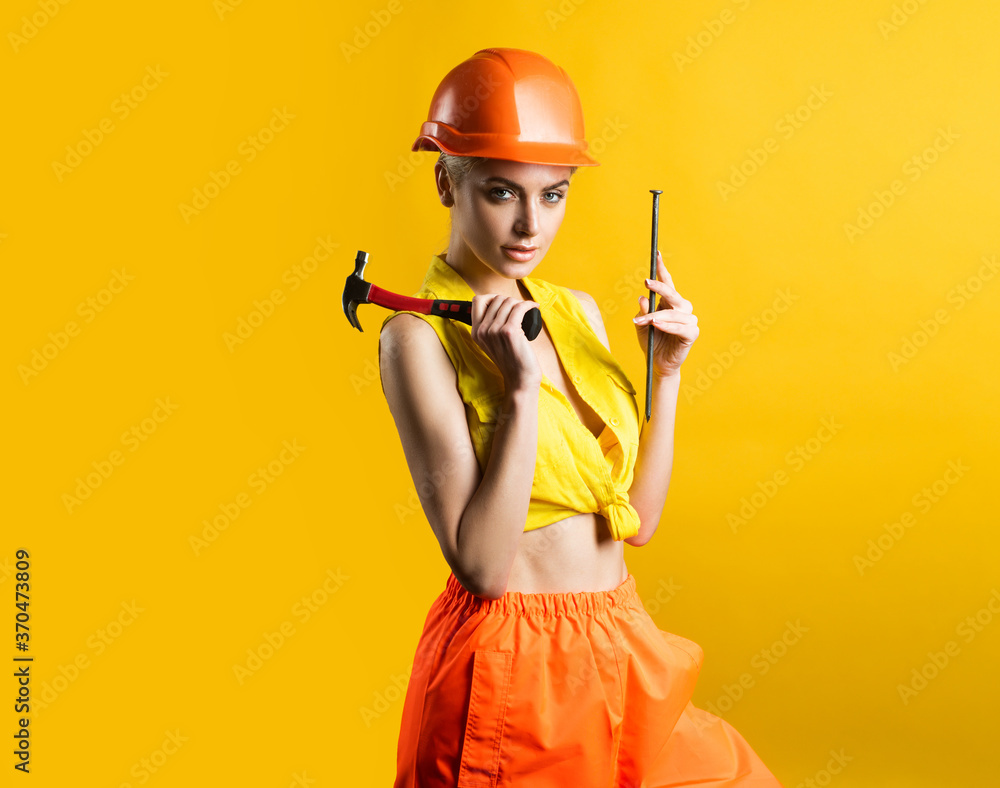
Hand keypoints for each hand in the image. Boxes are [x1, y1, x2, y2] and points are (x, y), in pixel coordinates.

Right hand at [471, 293, 542, 391]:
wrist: (520, 379)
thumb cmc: (512, 361)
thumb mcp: (492, 343)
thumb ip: (489, 327)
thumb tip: (499, 304)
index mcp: (476, 332)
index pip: (477, 301)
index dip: (492, 297)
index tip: (505, 303)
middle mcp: (482, 331)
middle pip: (495, 299)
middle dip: (510, 300)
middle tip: (520, 308)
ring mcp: (494, 331)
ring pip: (508, 302)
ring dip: (520, 303)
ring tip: (527, 310)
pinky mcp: (509, 331)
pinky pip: (519, 308)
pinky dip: (528, 305)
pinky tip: (534, 307)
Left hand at [632, 250, 698, 377]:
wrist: (657, 363)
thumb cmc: (651, 342)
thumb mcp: (641, 326)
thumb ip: (642, 312)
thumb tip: (642, 298)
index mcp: (669, 304)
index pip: (668, 283)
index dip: (662, 269)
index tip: (657, 254)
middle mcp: (682, 309)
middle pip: (673, 294)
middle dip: (660, 287)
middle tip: (646, 282)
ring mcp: (689, 321)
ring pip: (674, 313)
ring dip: (657, 316)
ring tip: (645, 320)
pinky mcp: (692, 334)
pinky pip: (680, 327)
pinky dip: (668, 326)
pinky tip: (657, 325)